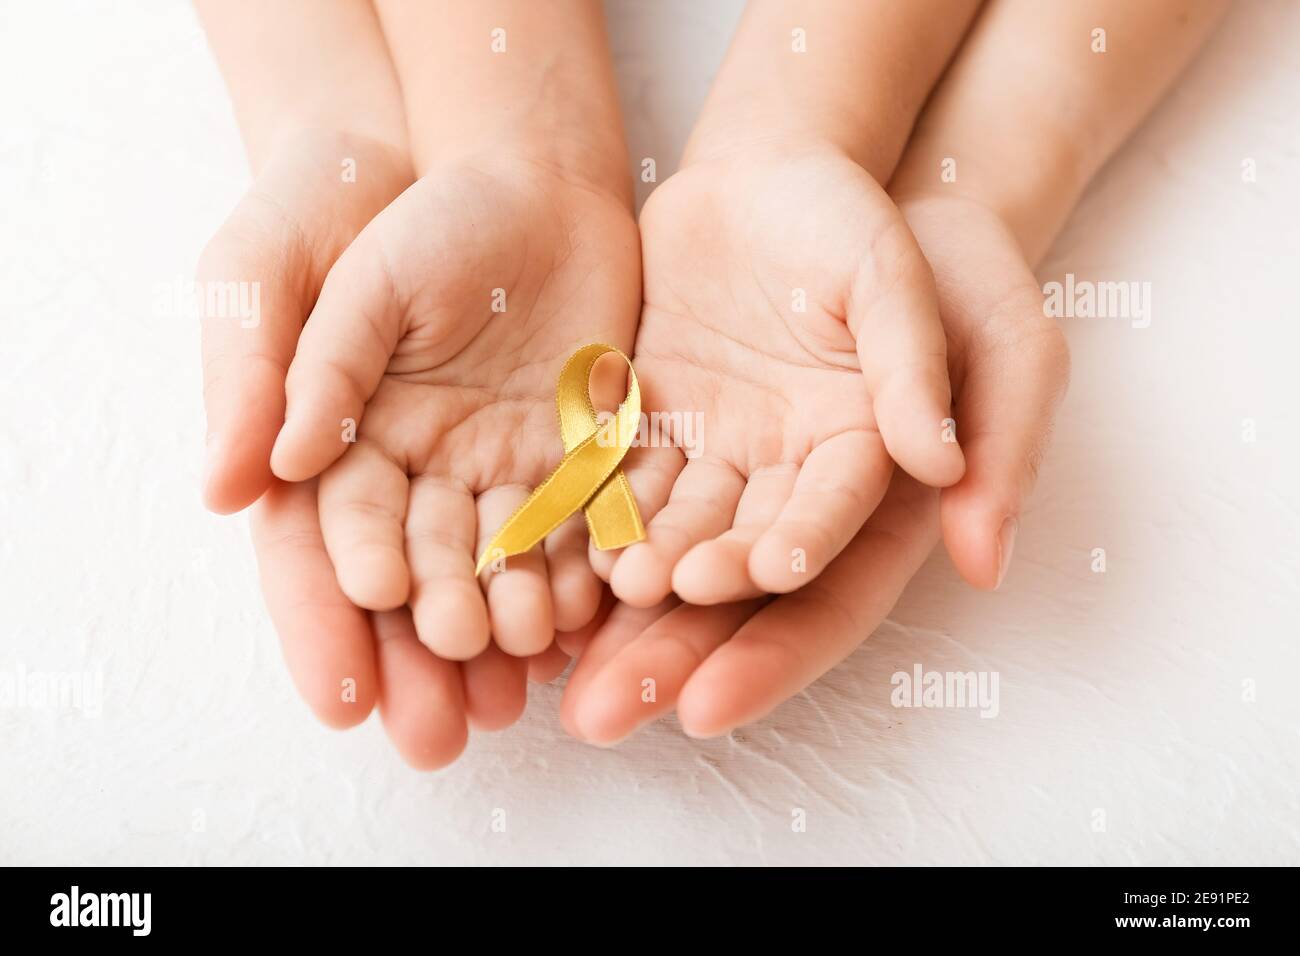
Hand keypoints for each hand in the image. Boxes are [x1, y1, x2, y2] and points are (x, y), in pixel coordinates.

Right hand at [197, 130, 546, 767]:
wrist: (516, 175)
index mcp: (342, 438)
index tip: (348, 687)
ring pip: (501, 559)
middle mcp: (421, 466)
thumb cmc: (392, 212)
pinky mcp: (577, 447)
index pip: (325, 544)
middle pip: (419, 571)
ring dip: (508, 622)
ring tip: (518, 678)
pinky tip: (586, 618)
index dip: (333, 617)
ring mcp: (502, 461)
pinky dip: (581, 568)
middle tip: (442, 723)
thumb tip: (245, 480)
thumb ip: (281, 371)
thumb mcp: (310, 273)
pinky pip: (578, 519)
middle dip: (428, 646)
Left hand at [562, 192, 1067, 742]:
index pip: (829, 582)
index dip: (774, 645)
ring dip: (615, 607)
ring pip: (667, 545)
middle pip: (735, 588)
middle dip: (673, 653)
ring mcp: (721, 454)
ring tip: (554, 654)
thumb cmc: (898, 239)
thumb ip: (977, 420)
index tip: (708, 698)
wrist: (797, 168)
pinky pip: (617, 482)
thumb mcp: (971, 313)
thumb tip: (976, 544)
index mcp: (872, 480)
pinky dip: (581, 527)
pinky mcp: (656, 418)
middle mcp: (791, 483)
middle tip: (604, 716)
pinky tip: (531, 572)